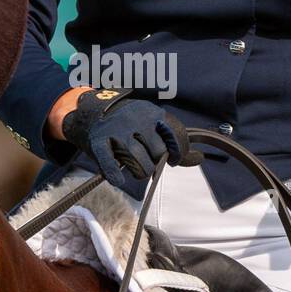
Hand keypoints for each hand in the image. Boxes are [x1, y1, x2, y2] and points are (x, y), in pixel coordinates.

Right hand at [61, 89, 202, 190]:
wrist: (91, 113)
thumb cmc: (129, 124)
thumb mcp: (152, 125)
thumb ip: (175, 142)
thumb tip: (199, 159)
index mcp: (152, 113)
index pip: (176, 135)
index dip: (178, 152)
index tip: (173, 158)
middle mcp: (135, 121)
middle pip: (159, 153)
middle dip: (156, 162)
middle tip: (148, 160)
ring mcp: (117, 132)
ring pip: (140, 165)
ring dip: (140, 172)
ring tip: (134, 166)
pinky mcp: (99, 143)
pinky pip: (110, 166)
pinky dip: (115, 175)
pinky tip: (118, 179)